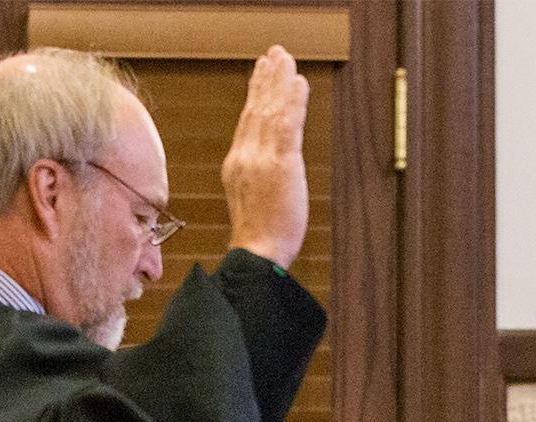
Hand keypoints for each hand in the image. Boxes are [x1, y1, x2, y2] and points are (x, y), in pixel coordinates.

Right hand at [223, 45, 310, 268]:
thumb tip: (267, 167)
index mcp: (236, 164)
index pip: (246, 121)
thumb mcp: (251, 199)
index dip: (254, 94)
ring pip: (270, 110)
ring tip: (286, 60)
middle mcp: (245, 155)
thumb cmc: (258, 236)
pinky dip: (293, 100)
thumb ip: (256, 176)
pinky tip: (299, 83)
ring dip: (280, 81)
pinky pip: (287, 124)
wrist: (257, 252)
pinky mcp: (280, 164)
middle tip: (274, 55)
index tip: (260, 73)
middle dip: (266, 79)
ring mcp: (261, 158)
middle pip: (256, 108)